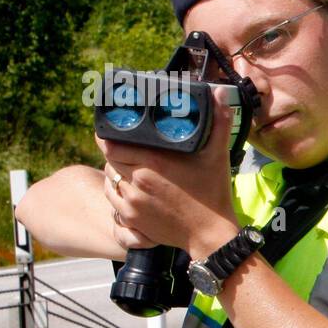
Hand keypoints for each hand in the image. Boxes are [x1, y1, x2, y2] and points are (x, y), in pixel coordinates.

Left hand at [98, 98, 240, 259]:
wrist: (211, 235)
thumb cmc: (213, 194)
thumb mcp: (217, 155)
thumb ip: (219, 121)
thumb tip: (219, 92)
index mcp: (153, 163)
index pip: (110, 144)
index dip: (107, 135)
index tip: (113, 131)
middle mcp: (137, 182)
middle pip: (108, 160)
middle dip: (116, 153)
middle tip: (129, 149)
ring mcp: (131, 204)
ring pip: (109, 180)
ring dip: (116, 173)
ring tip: (131, 169)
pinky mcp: (131, 220)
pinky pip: (113, 201)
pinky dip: (119, 193)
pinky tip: (133, 190)